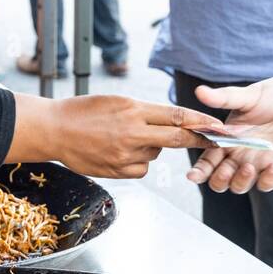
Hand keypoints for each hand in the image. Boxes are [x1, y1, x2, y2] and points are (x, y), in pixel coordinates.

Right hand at [10, 94, 217, 179]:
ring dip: (152, 148)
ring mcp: (125, 155)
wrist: (54, 130)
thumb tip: (172, 122)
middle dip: (197, 139)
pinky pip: (142, 169)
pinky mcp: (118, 171)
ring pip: (156, 154)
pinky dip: (138, 162)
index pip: (176, 116)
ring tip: (124, 138)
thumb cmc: (84, 111)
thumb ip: (144, 112)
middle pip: (176, 139)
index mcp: (133, 110)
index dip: (201, 121)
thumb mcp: (116, 101)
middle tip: (214, 140)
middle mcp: (132, 133)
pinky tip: (120, 153)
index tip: (218, 125)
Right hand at [187, 74, 272, 192]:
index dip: (199, 171)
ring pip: (239, 187)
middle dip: (218, 181)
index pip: (207, 161)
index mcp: (226, 140)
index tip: (193, 175)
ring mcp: (258, 163)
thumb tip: (199, 91)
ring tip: (248, 167)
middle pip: (220, 181)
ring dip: (240, 182)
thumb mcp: (248, 96)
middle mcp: (239, 155)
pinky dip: (266, 181)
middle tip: (226, 169)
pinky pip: (267, 184)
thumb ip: (224, 97)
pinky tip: (272, 168)